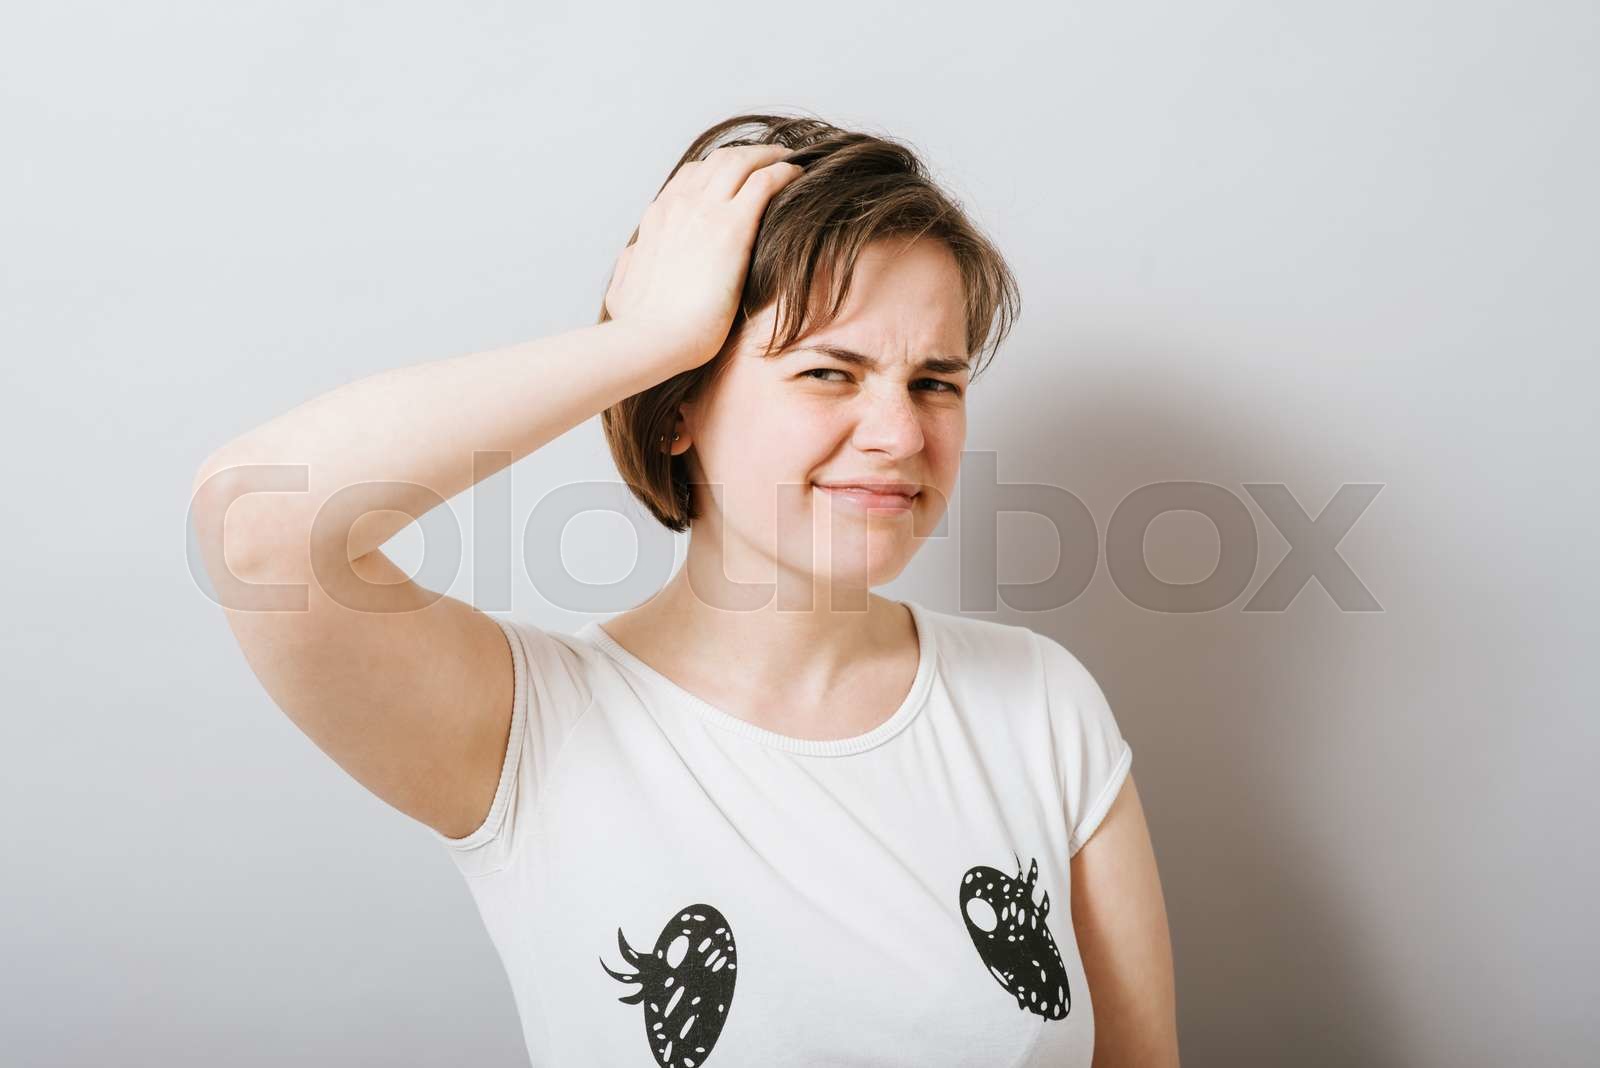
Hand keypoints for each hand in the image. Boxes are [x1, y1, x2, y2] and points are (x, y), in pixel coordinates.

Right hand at [603, 144, 803, 371]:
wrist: (652, 338)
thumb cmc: (639, 325)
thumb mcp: (622, 288)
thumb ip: (631, 264)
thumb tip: (634, 254)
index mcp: (658, 217)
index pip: (691, 177)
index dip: (718, 170)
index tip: (738, 176)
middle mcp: (680, 204)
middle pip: (719, 160)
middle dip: (749, 154)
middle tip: (773, 159)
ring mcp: (705, 211)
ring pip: (743, 160)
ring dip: (770, 156)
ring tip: (791, 161)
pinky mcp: (733, 227)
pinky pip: (764, 182)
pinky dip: (783, 173)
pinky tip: (798, 176)